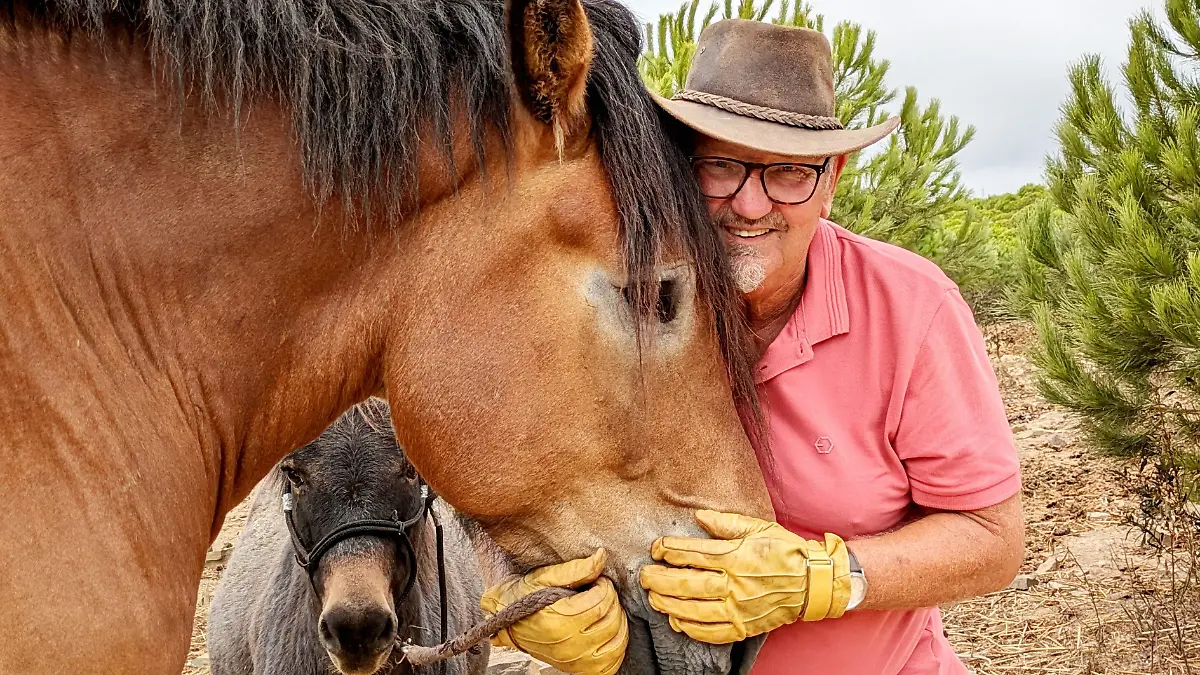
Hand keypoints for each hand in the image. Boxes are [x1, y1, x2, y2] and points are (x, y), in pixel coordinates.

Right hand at [480, 549, 627, 674]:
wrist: (505, 620)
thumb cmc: (522, 597)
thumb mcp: (544, 577)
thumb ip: (575, 569)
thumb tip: (601, 557)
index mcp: (557, 621)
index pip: (601, 602)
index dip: (605, 586)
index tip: (598, 581)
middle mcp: (566, 645)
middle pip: (610, 622)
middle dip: (612, 601)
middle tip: (602, 592)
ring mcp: (573, 660)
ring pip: (615, 644)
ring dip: (618, 622)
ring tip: (606, 609)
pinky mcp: (577, 668)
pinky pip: (609, 665)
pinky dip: (616, 648)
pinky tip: (608, 632)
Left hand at [638, 510, 850, 643]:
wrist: (813, 582)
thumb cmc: (785, 551)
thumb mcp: (758, 527)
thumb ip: (726, 522)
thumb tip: (698, 516)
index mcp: (736, 556)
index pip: (694, 553)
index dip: (670, 551)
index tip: (656, 548)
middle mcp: (735, 584)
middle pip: (689, 583)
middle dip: (661, 579)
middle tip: (644, 576)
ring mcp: (739, 608)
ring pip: (695, 609)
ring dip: (670, 604)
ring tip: (654, 598)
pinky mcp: (744, 626)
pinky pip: (713, 632)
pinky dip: (692, 629)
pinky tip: (677, 621)